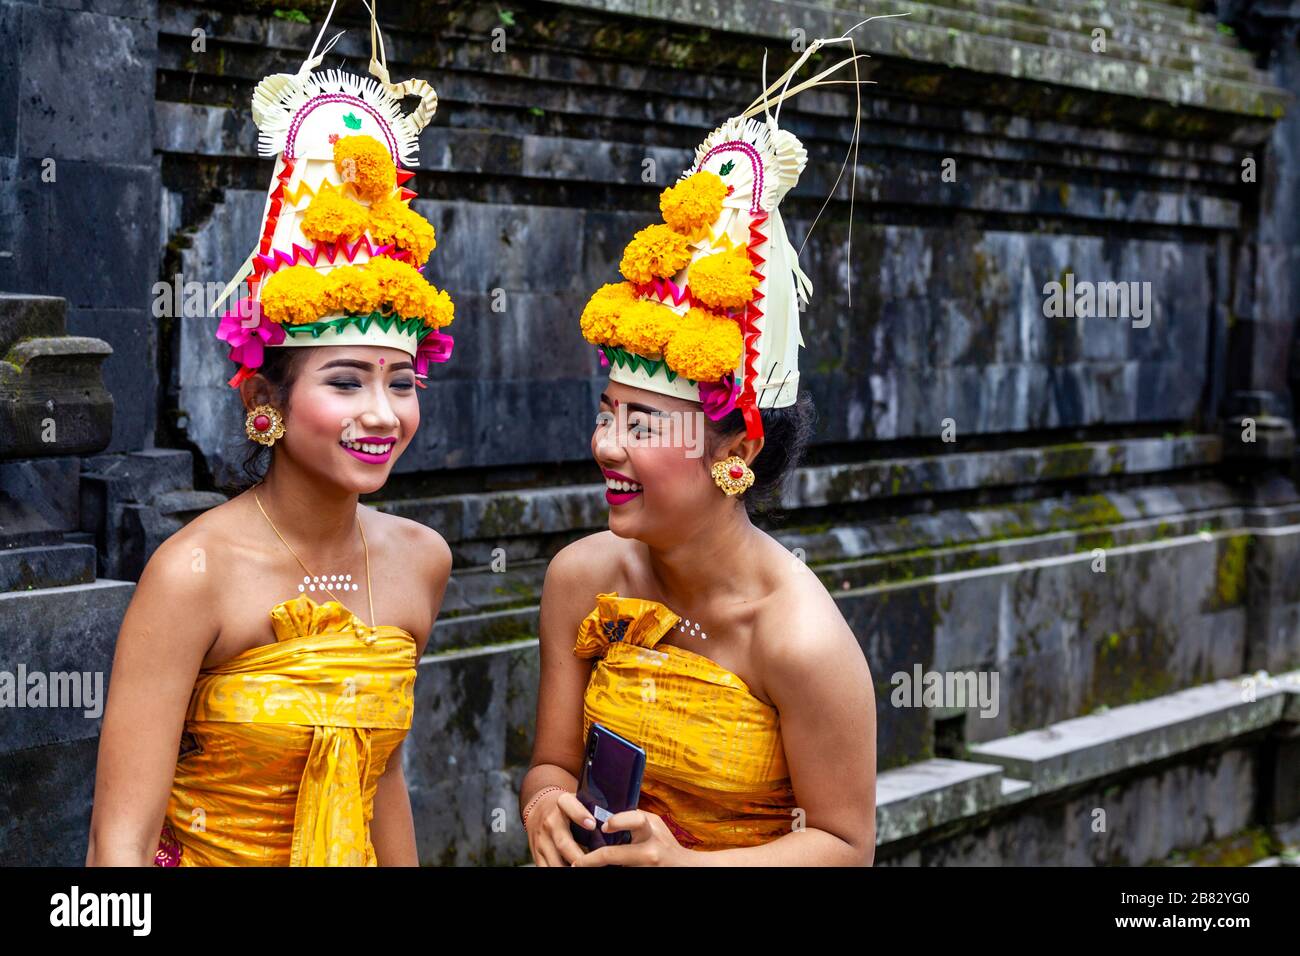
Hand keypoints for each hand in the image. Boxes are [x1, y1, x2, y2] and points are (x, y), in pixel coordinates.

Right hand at [527, 790, 595, 866]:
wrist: (538, 807)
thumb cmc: (566, 807)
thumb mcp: (577, 800)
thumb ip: (591, 809)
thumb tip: (611, 826)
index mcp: (563, 803)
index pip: (570, 806)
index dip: (581, 815)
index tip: (592, 825)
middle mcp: (550, 821)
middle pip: (563, 843)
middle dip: (578, 857)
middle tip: (593, 863)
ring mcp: (542, 839)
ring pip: (554, 860)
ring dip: (569, 868)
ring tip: (584, 868)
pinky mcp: (536, 852)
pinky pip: (545, 867)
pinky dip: (557, 870)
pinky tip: (572, 869)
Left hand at [571, 809, 689, 866]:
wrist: (683, 866)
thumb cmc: (665, 842)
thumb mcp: (654, 825)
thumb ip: (634, 819)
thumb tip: (606, 813)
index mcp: (650, 831)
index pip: (633, 820)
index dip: (616, 822)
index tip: (603, 826)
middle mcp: (648, 852)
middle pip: (611, 855)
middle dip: (589, 860)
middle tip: (576, 863)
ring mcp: (645, 867)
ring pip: (614, 867)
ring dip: (596, 867)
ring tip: (582, 867)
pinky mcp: (643, 875)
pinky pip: (621, 872)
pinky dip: (610, 870)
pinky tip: (599, 870)